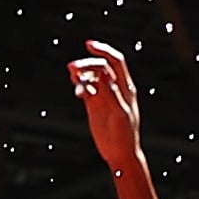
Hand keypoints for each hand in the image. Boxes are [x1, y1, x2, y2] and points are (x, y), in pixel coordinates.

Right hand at [70, 39, 148, 174]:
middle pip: (99, 67)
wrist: (119, 153)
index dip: (103, 51)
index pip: (115, 61)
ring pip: (90, 77)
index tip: (88, 45)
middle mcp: (114, 88)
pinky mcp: (93, 105)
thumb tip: (104, 74)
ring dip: (81, 75)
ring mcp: (103, 96)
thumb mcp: (120, 113)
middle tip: (73, 68)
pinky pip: (85, 89)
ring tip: (74, 78)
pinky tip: (78, 92)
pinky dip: (80, 86)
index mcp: (126, 87)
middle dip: (87, 64)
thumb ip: (111, 93)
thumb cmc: (125, 135)